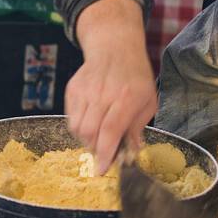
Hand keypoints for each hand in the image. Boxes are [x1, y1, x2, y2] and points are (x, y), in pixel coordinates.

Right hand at [65, 16, 157, 174]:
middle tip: (104, 151)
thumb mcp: (147, 101)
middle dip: (95, 148)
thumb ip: (138, 127)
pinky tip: (90, 121)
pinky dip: (79, 126)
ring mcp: (85, 92)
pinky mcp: (72, 90)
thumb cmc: (135, 77)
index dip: (105, 153)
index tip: (101, 169)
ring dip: (86, 139)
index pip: (110, 131)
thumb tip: (132, 152)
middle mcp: (103, 95)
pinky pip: (70, 117)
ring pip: (77, 127)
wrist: (114, 49)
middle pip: (90, 132)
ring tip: (98, 135)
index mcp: (126, 99)